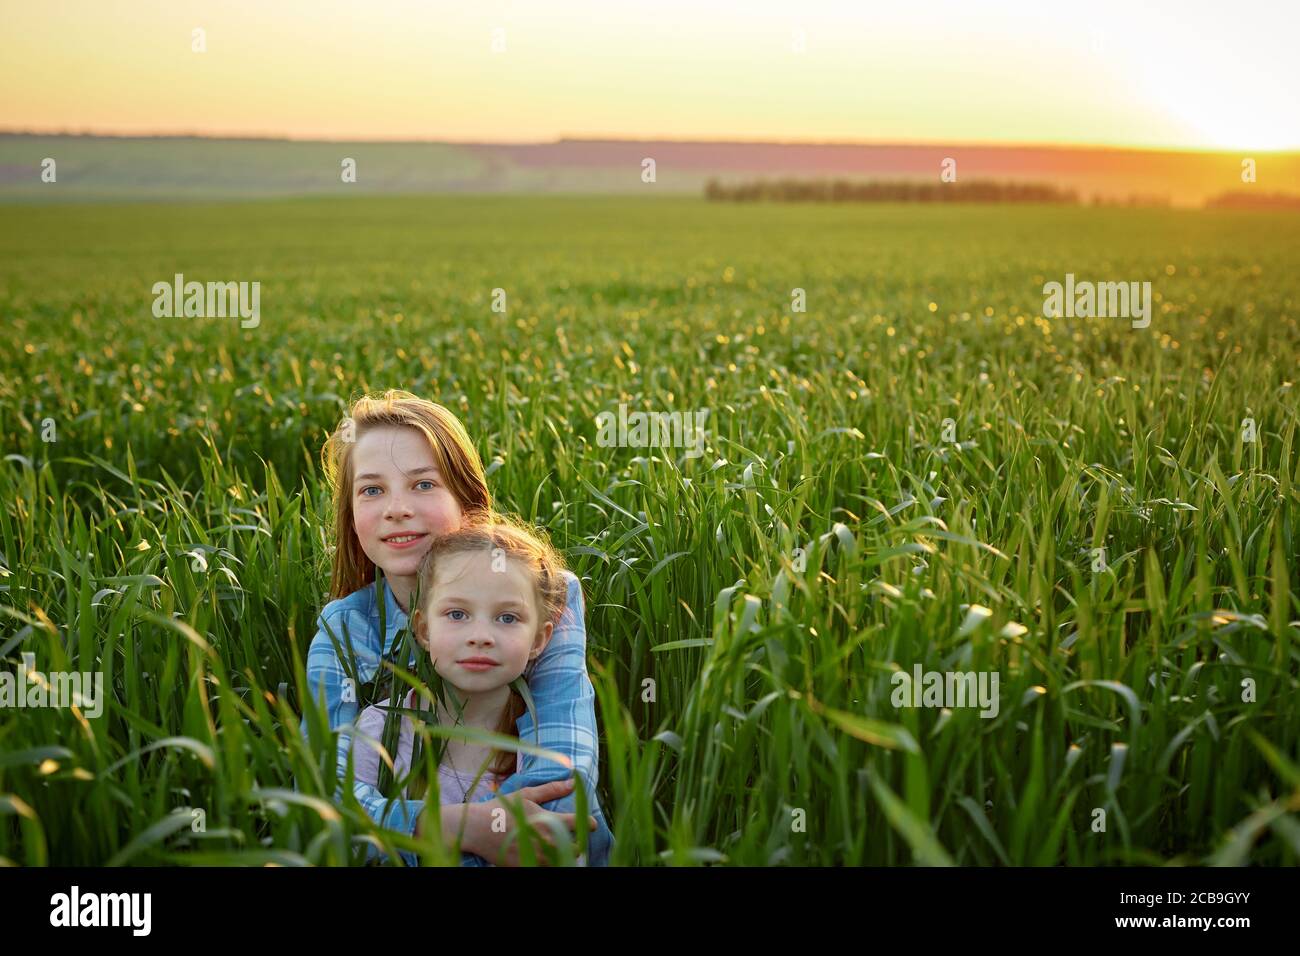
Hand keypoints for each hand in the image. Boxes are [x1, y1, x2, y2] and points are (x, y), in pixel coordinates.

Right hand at [467, 779, 597, 866]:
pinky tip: (543, 857)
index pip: (581, 824)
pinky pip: (545, 869)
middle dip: (577, 845)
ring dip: (562, 857)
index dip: (590, 823)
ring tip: (555, 849)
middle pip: (576, 849)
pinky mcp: (525, 866)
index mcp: (548, 820)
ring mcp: (536, 856)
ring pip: (562, 862)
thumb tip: (572, 782)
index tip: (591, 824)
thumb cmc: (501, 808)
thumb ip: (551, 789)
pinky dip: (548, 864)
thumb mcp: (526, 795)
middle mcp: (546, 840)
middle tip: (573, 841)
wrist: (476, 828)